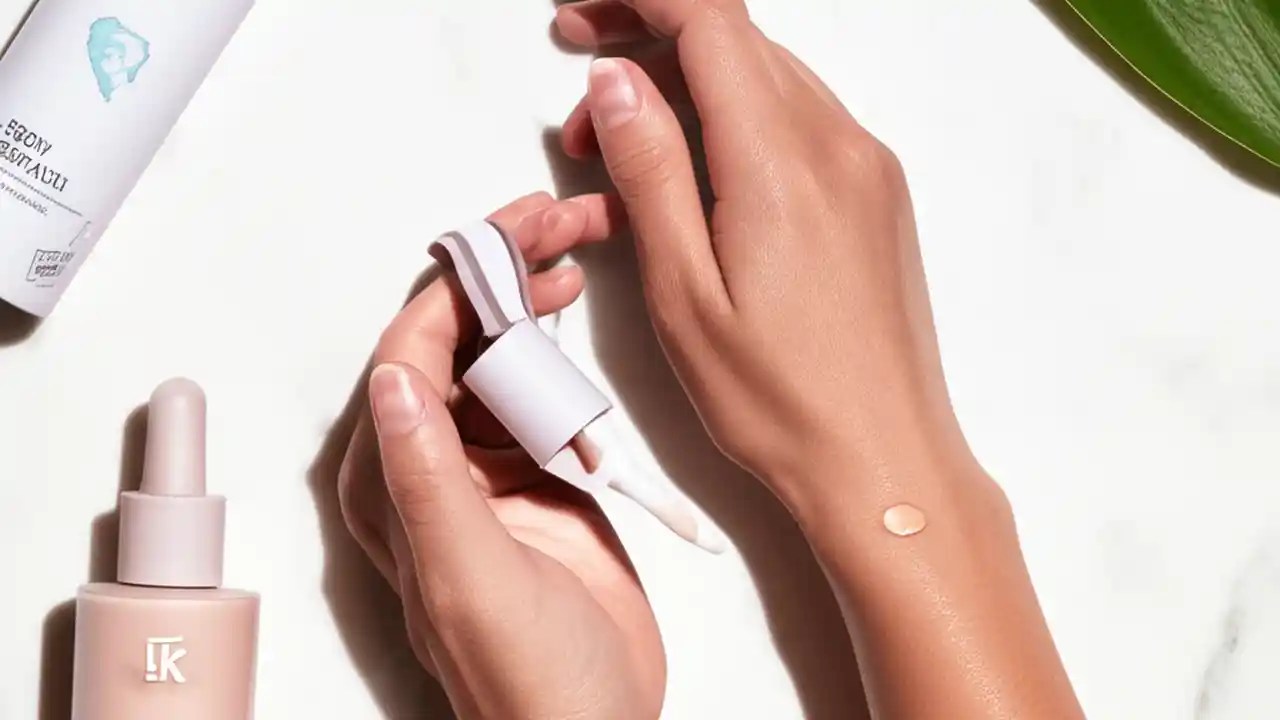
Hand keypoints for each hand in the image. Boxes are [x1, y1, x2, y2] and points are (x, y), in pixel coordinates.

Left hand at [338, 193, 664, 719]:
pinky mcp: (535, 477)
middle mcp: (429, 464)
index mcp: (393, 479)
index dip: (464, 278)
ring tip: (577, 254)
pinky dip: (562, 356)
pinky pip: (540, 393)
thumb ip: (427, 477)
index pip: (414, 347)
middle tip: (559, 221)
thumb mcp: (471, 574)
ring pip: (499, 356)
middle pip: (456, 337)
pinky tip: (583, 331)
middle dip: (503, 271)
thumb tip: (392, 379)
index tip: (517, 230)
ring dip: (532, 301)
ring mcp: (485, 468)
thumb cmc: (526, 677)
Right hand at [556, 0, 976, 513]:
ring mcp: (867, 167)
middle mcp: (838, 145)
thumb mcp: (684, 294)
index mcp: (782, 163)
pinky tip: (695, 178)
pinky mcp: (877, 195)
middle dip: (649, 43)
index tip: (576, 16)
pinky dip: (736, 123)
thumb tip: (619, 79)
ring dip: (689, 88)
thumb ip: (652, 173)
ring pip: (766, 78)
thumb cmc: (780, 400)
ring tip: (622, 152)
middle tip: (580, 91)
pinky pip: (799, 122)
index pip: (711, 20)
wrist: (886, 460)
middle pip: (736, 39)